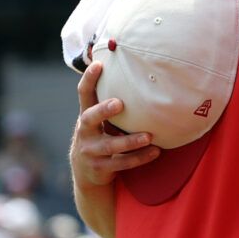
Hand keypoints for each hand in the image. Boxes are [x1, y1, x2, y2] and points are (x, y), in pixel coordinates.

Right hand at [70, 58, 161, 188]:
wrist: (87, 172)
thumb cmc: (99, 137)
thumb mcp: (98, 121)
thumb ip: (107, 104)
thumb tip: (132, 73)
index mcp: (85, 116)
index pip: (83, 94)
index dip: (89, 79)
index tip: (99, 64)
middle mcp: (84, 132)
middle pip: (89, 118)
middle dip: (103, 111)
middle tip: (120, 104)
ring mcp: (90, 151)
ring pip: (110, 146)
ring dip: (130, 141)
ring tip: (149, 136)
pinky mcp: (100, 168)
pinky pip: (121, 163)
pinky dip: (139, 158)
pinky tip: (155, 152)